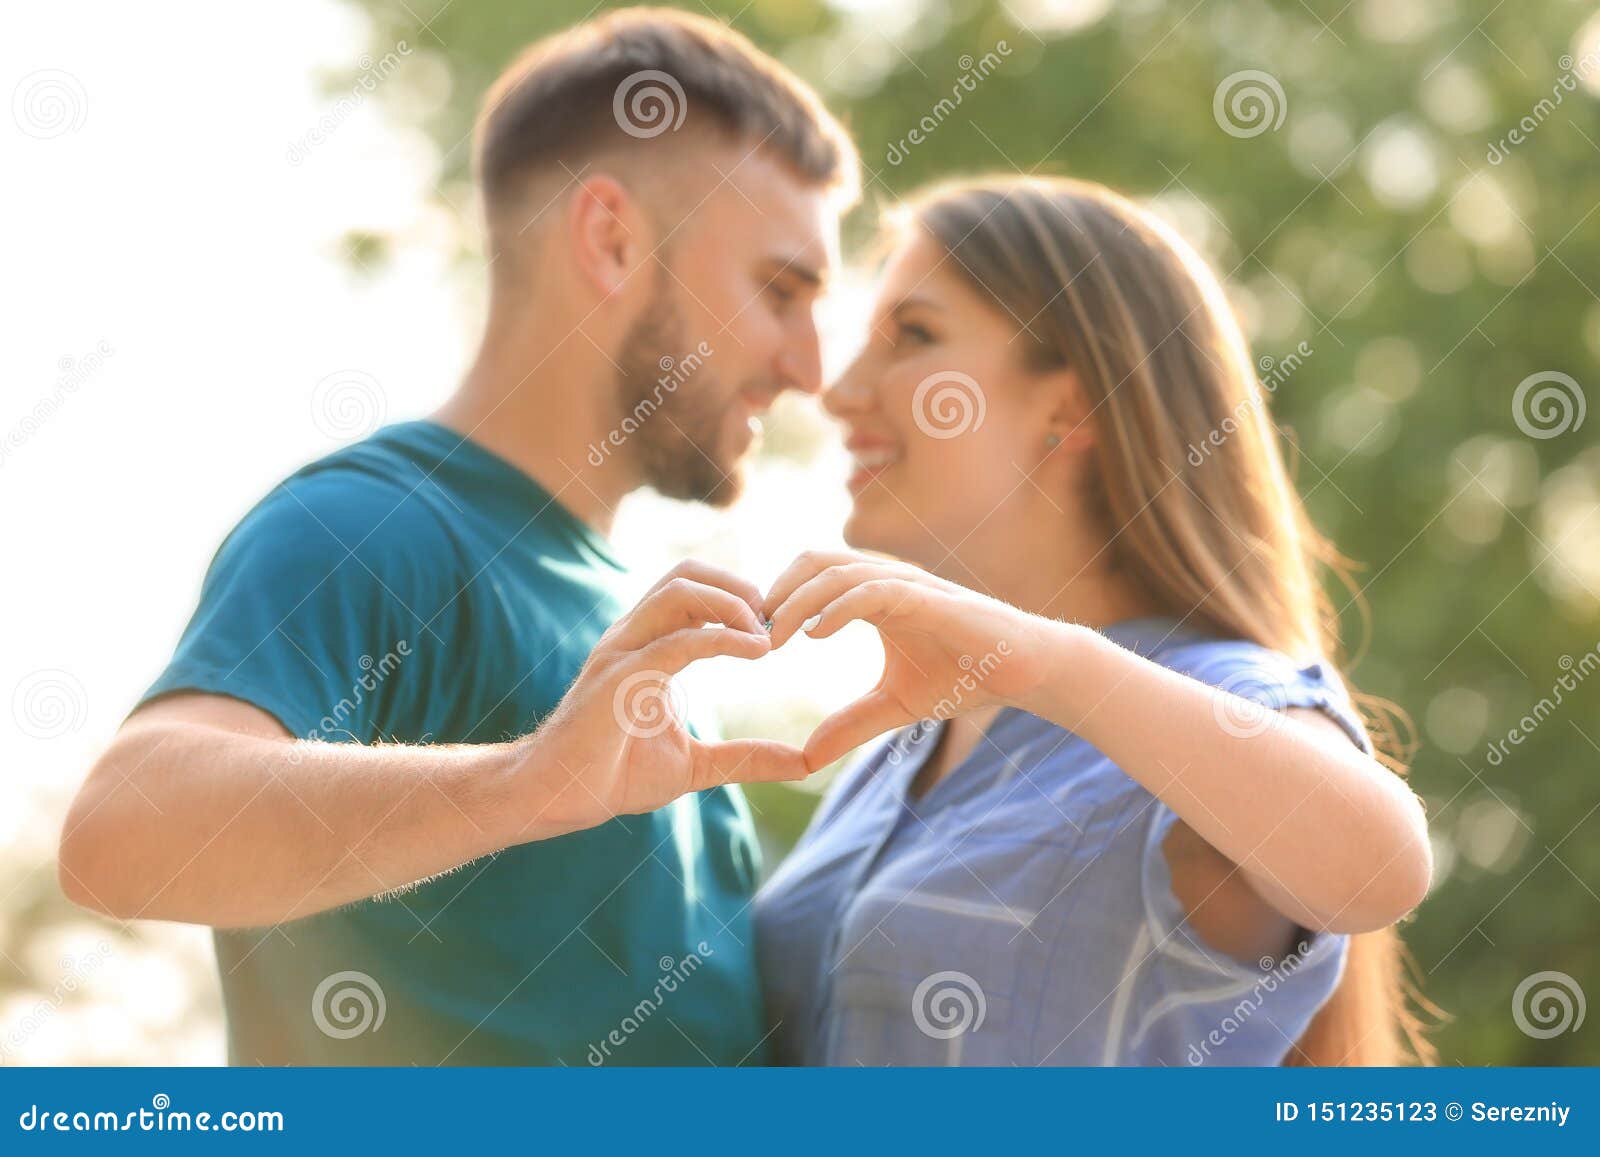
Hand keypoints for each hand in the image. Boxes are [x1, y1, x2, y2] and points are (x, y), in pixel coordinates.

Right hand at [525, 560, 807, 827]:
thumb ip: (745, 758)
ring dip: (732, 603)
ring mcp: (623, 651)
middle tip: (776, 620)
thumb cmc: (613, 775)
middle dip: (738, 586)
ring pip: (679, 591)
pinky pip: (677, 640)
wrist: (557, 798)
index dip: (738, 597)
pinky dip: (722, 638)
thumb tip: (802, 764)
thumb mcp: (695, 766)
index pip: (692, 591)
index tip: (776, 629)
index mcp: (646, 645)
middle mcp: (632, 636)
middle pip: (687, 573)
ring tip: (766, 634)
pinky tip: (756, 651)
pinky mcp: (619, 676)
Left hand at [763, 551, 1060, 770]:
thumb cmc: (965, 678)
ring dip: (799, 601)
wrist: (1023, 671)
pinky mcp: (928, 597)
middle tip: (750, 634)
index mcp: (874, 596)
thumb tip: (807, 757)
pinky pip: (873, 590)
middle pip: (814, 562)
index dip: (778, 600)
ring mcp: (907, 584)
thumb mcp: (895, 707)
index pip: (812, 576)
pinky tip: (816, 636)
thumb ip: (851, 724)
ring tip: (773, 637)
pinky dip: (838, 607)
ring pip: (837, 571)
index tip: (751, 639)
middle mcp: (886, 579)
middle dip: (777, 592)